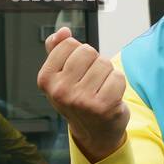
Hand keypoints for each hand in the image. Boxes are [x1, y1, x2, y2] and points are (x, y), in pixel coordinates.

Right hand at [37, 27, 129, 162]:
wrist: (94, 132)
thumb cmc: (78, 98)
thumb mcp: (61, 75)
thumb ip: (58, 49)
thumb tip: (63, 31)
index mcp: (46, 79)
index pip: (69, 43)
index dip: (77, 54)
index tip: (76, 72)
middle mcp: (60, 91)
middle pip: (88, 51)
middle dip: (93, 62)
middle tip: (90, 82)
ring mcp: (81, 100)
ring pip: (105, 63)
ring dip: (106, 74)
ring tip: (100, 90)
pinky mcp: (103, 107)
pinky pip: (118, 77)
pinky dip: (118, 84)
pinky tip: (110, 97)